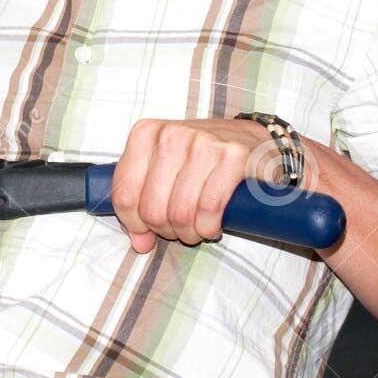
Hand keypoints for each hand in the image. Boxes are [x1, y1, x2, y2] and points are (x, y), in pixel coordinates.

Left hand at [109, 117, 277, 253]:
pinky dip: (209, 227)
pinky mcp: (233, 156)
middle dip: (164, 230)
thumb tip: (139, 243)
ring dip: (188, 233)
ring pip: (180, 212)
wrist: (254, 141)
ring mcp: (203, 143)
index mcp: (145, 134)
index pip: (124, 193)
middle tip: (179, 229)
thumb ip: (143, 203)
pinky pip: (210, 208)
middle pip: (151, 208)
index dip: (134, 223)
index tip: (147, 231)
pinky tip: (212, 226)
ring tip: (196, 229)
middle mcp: (171, 135)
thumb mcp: (164, 171)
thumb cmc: (203, 160)